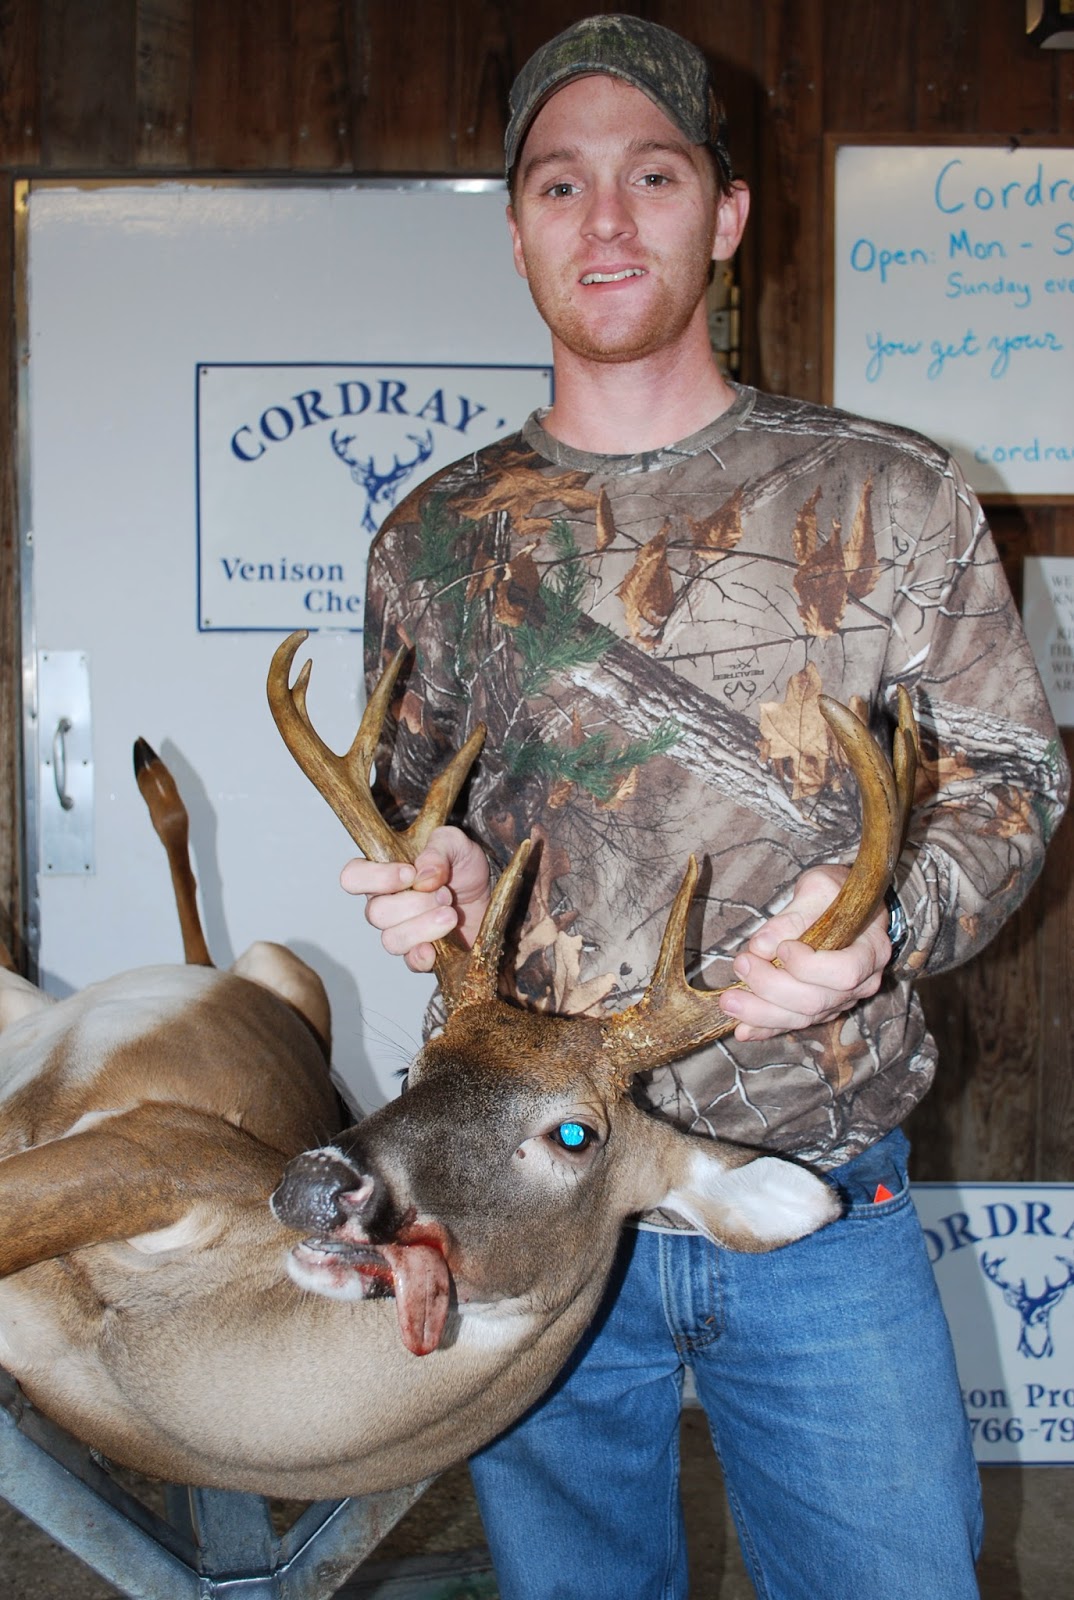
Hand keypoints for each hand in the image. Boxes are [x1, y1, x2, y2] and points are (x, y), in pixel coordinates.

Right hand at [340, 825, 491, 973]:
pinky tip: (437, 947)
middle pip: (375, 913)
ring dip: (424, 926)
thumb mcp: (456, 843)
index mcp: (384, 873)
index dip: (375, 878)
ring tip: (451, 914)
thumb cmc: (463, 867)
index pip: (353, 877)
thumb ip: (438, 847)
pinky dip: (422, 956)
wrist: (486, 895)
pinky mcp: (420, 954)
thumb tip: (423, 873)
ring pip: (391, 939)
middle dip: (415, 903)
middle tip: (445, 893)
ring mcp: (400, 931)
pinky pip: (410, 962)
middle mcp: (385, 904)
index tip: (409, 874)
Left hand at [716, 866, 891, 1042]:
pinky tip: (742, 1029)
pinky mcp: (821, 1008)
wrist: (844, 904)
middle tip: (741, 964)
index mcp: (870, 950)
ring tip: (729, 1001)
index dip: (808, 966)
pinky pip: (793, 1023)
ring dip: (761, 1012)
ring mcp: (841, 999)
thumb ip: (792, 917)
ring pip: (802, 1017)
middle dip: (772, 987)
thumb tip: (760, 946)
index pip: (844, 972)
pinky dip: (766, 1028)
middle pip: (817, 1000)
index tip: (783, 948)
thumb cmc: (835, 893)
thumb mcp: (818, 889)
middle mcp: (862, 982)